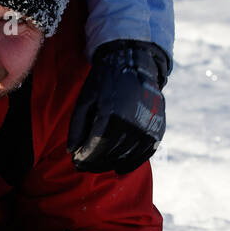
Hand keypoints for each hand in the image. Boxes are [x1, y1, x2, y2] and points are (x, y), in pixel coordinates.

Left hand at [67, 40, 167, 174]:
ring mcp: (147, 126)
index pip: (96, 146)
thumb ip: (77, 127)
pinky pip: (145, 152)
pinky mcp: (158, 127)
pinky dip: (132, 162)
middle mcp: (132, 122)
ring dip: (111, 163)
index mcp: (111, 114)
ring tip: (99, 164)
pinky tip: (120, 166)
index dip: (85, 157)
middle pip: (111, 153)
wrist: (133, 63)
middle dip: (95, 163)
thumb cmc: (103, 83)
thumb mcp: (85, 101)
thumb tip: (71, 152)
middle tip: (85, 166)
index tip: (76, 161)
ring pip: (127, 155)